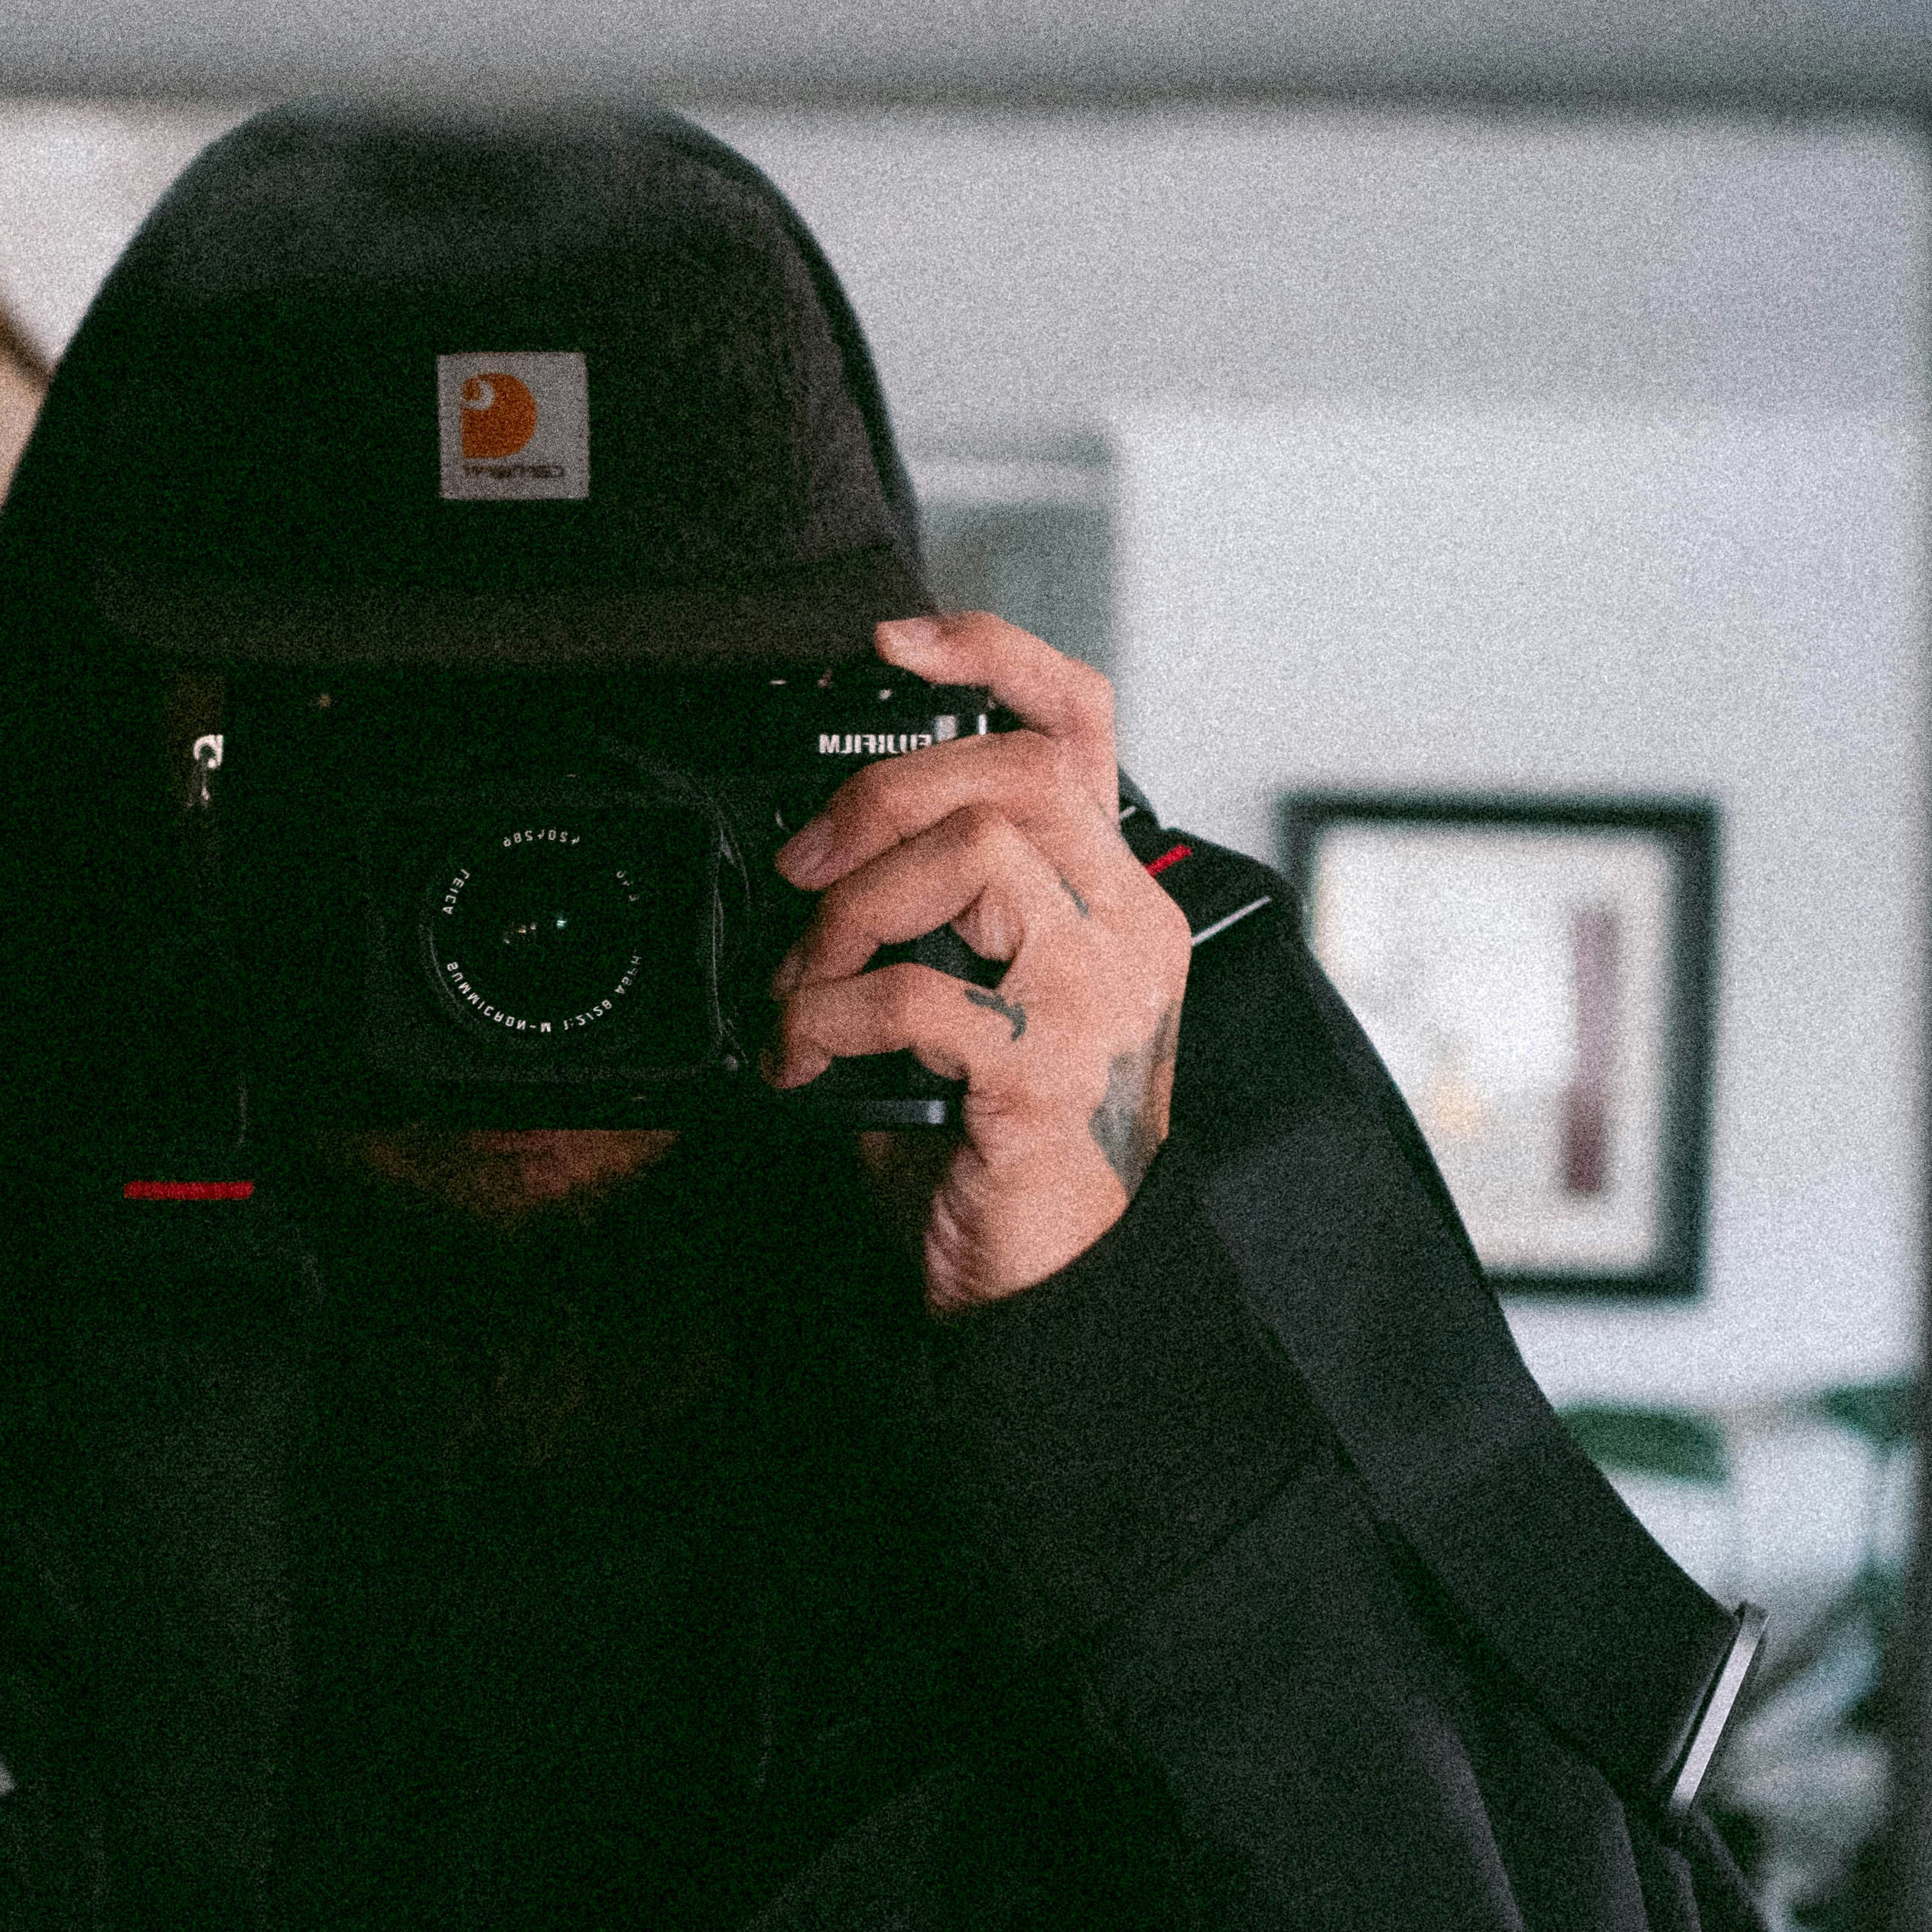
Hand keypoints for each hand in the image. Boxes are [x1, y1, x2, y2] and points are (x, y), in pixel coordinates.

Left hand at [761, 612, 1189, 1313]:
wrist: (1037, 1285)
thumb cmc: (994, 1141)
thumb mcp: (970, 994)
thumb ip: (935, 907)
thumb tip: (819, 845)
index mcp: (1113, 894)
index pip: (1082, 725)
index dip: (992, 657)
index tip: (895, 645)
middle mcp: (1127, 930)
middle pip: (1017, 773)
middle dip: (882, 799)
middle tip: (806, 873)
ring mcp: (1099, 1002)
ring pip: (981, 855)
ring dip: (855, 910)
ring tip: (808, 981)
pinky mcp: (1049, 1078)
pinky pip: (925, 993)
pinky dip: (834, 1013)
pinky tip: (803, 1052)